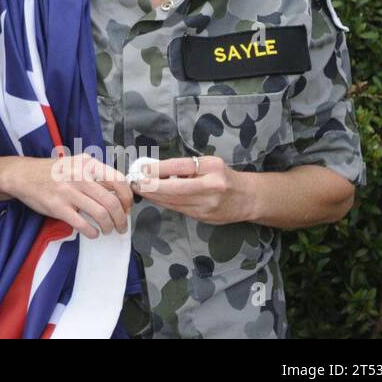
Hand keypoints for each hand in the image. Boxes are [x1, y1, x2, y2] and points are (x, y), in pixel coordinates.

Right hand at [1, 152, 133, 238]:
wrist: (22, 175)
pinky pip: (83, 224)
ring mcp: (68, 192)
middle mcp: (80, 176)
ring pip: (100, 215)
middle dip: (121, 219)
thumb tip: (118, 194)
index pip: (118, 181)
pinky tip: (92, 233)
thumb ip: (95, 175)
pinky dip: (92, 233)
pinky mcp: (58, 207)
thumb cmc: (51, 172)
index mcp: (87, 164)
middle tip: (121, 226)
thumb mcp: (75, 165)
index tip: (127, 208)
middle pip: (111, 202)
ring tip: (107, 230)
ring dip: (108, 227)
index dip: (127, 198)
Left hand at [133, 155, 254, 224]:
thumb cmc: (224, 176)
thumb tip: (155, 168)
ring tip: (138, 189)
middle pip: (174, 187)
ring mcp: (207, 204)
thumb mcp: (210, 164)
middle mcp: (211, 186)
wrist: (248, 198)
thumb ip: (187, 166)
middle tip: (133, 182)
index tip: (142, 168)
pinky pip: (177, 209)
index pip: (180, 166)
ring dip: (153, 195)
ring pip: (173, 200)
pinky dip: (163, 202)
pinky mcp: (203, 217)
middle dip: (150, 185)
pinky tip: (153, 197)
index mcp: (213, 168)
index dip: (158, 168)